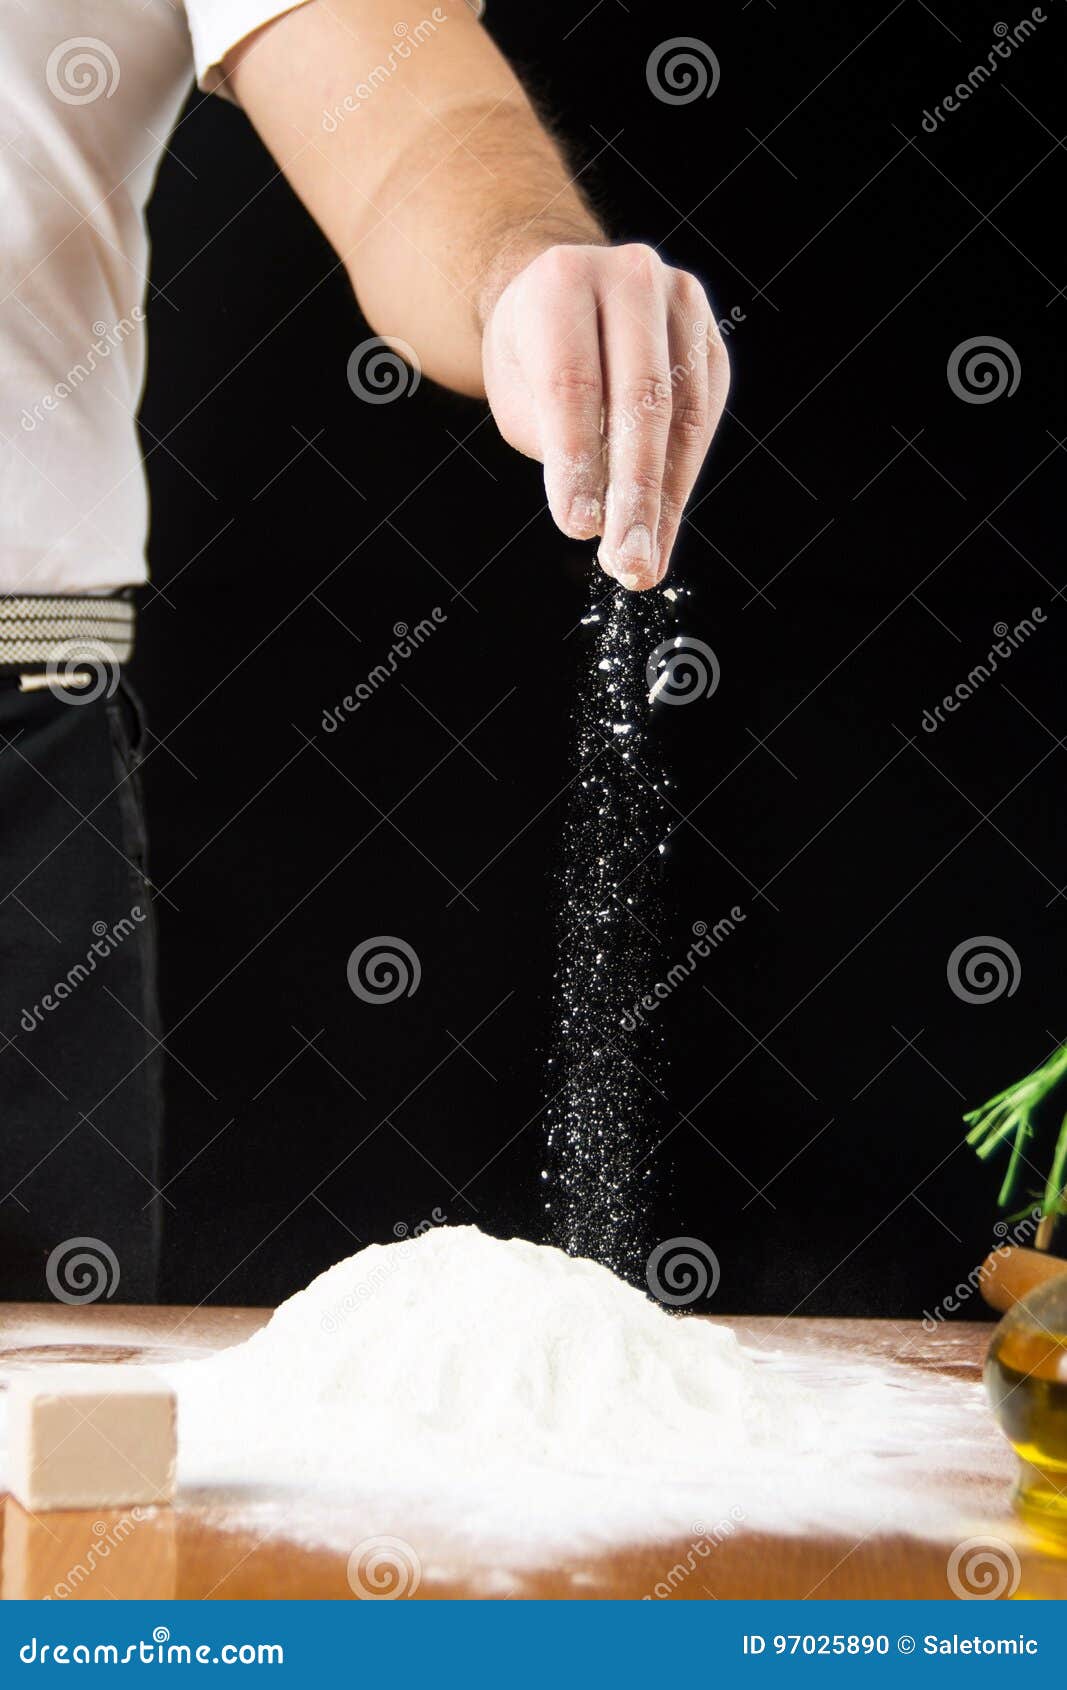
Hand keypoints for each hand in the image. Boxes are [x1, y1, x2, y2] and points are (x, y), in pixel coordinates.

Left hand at [481, 243, 728, 590]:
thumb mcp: (520, 396)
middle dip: (635, 492)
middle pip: (641, 399)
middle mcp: (630, 277)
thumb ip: (560, 442)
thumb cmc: (532, 356)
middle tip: (627, 561)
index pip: (573, 384)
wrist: (565, 296)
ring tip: (644, 563)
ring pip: (684, 415)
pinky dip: (682, 479)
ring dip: (665, 500)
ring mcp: (681, 303)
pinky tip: (661, 528)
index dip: (577, 462)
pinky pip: (703, 418)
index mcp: (563, 282)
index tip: (577, 529)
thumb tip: (604, 519)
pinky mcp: (711, 339)